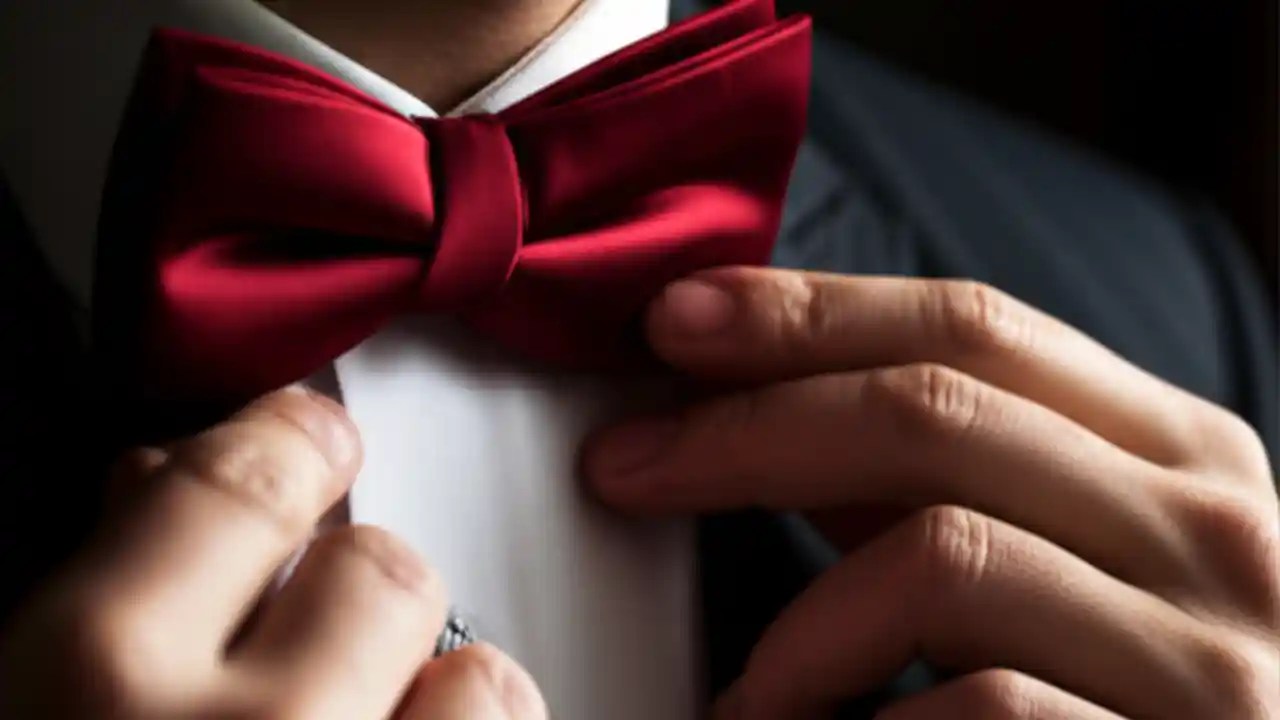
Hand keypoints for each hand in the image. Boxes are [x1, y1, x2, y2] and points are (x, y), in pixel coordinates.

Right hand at [0, 388, 545, 719]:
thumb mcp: (37, 701)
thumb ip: (107, 591)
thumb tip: (163, 475)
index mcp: (100, 680)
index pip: (241, 484)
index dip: (287, 447)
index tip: (312, 436)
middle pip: (385, 572)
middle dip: (358, 594)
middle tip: (317, 647)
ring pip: (483, 678)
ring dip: (436, 694)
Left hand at [583, 268, 1277, 718]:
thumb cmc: (1117, 692)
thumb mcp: (1047, 553)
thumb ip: (938, 476)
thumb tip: (754, 393)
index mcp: (1179, 452)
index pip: (973, 325)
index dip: (807, 313)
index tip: (675, 321)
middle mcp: (1215, 531)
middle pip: (937, 413)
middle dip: (747, 430)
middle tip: (625, 465)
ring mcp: (1211, 656)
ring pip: (943, 557)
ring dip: (798, 635)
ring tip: (751, 700)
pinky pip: (978, 707)